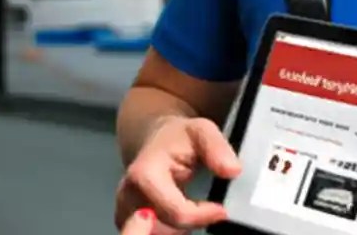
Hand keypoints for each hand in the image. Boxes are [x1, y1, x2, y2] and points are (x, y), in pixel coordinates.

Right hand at [115, 116, 242, 233]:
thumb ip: (216, 147)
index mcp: (143, 174)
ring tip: (196, 210)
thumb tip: (232, 170)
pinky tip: (183, 218)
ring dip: (180, 229)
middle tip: (206, 210)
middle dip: (189, 225)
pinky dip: (170, 230)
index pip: (176, 212)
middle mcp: (127, 196)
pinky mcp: (126, 220)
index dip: (202, 216)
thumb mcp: (202, 131)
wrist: (156, 140)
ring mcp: (124, 210)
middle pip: (163, 229)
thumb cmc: (178, 136)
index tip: (221, 210)